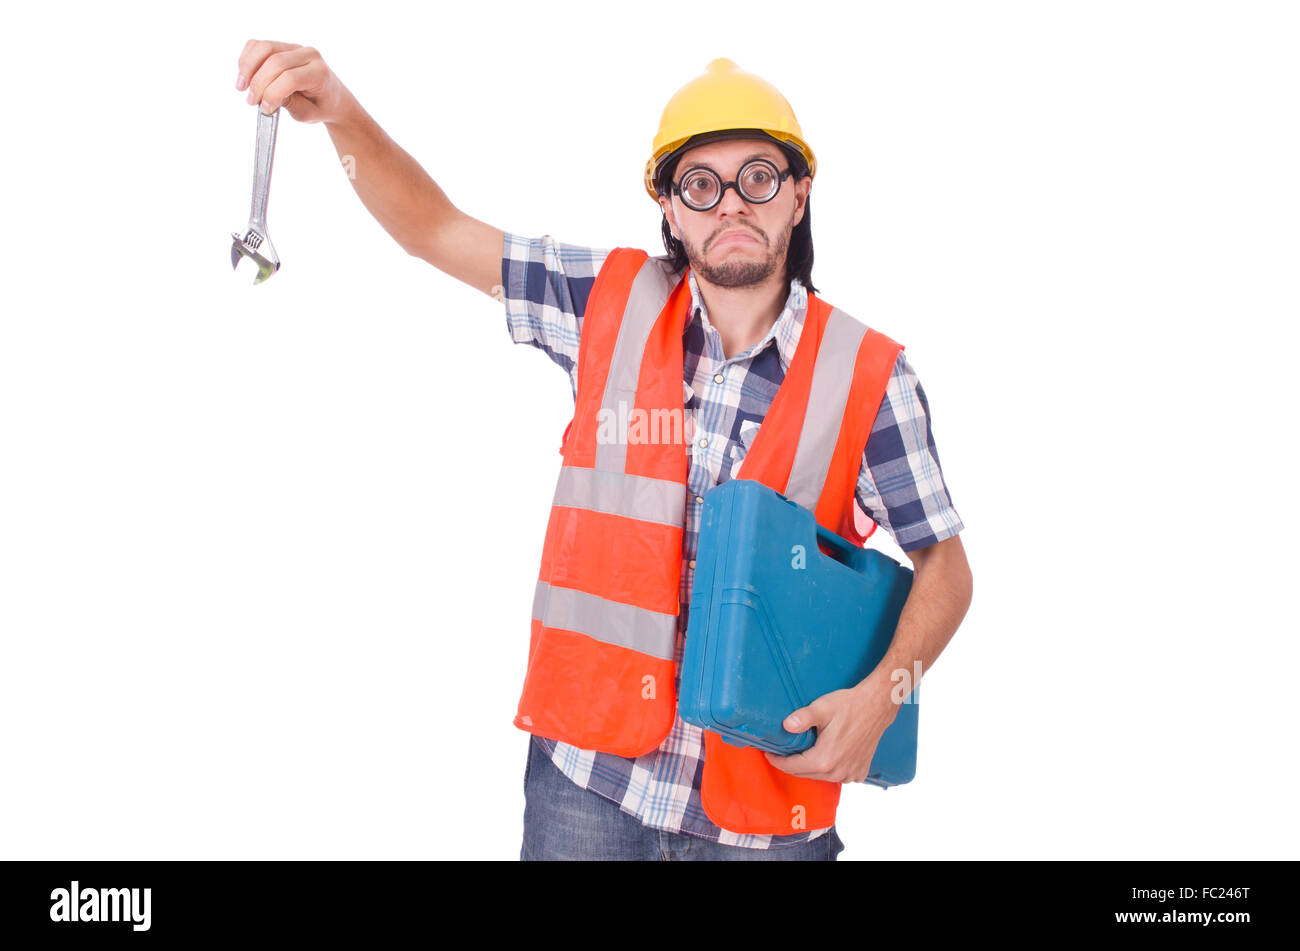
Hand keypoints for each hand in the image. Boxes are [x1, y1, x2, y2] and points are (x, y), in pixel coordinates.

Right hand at [235, 39, 349, 123]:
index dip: (272, 94)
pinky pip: (259, 45)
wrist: (332, 97)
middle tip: (251, 101)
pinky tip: (245, 76)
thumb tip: (264, 96)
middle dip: (258, 83)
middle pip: (275, 62)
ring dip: (247, 67)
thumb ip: (289, 103)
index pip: (290, 78)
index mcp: (319, 73)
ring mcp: (295, 47)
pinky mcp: (283, 45)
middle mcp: (309, 55)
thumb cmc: (320, 106)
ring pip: (264, 48)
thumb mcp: (308, 113)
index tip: (264, 108)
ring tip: (241, 87)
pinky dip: (247, 58)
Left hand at [763, 682, 899, 782]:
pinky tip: (826, 755)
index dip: (777, 760)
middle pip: (804, 773)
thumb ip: (802, 718)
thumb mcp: (822, 708)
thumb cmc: (849, 706)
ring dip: (810, 767)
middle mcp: (837, 773)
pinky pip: (837, 776)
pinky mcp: (859, 773)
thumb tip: (786, 726)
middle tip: (782, 751)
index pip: (791, 767)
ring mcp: (850, 775)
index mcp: (824, 760)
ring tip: (803, 751)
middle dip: (791, 764)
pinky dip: (828, 769)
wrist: (877, 706)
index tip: (768, 752)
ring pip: (820, 776)